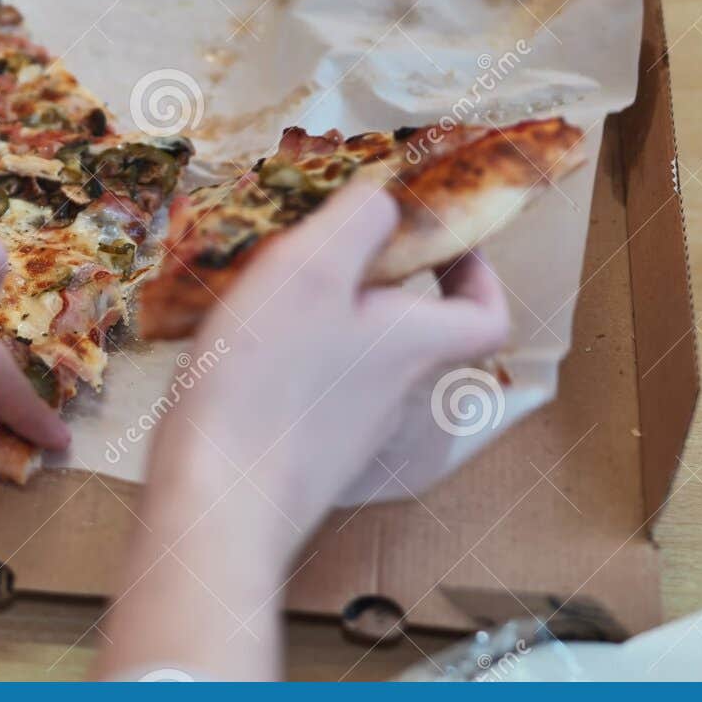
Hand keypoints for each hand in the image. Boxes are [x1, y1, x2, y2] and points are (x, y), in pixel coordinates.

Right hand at [163, 178, 510, 534]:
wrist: (216, 501)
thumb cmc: (269, 379)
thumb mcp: (312, 268)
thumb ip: (357, 220)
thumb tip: (385, 200)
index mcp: (414, 344)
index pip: (485, 316)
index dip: (478, 276)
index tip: (444, 242)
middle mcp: (393, 395)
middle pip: (411, 335)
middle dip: (376, 286)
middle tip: (323, 251)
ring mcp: (346, 436)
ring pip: (353, 363)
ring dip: (322, 323)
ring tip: (263, 291)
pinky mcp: (297, 458)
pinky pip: (305, 396)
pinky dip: (282, 365)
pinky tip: (230, 350)